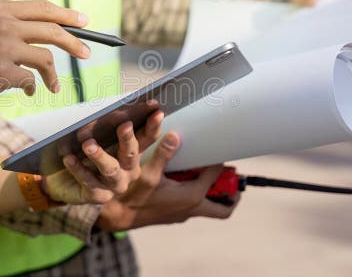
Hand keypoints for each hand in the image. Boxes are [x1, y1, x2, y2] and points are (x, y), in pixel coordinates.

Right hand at [0, 0, 90, 105]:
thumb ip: (11, 25)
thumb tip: (52, 33)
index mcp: (0, 9)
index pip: (43, 8)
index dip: (67, 15)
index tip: (84, 21)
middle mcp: (3, 25)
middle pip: (53, 30)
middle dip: (75, 43)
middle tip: (87, 53)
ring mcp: (3, 48)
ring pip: (46, 59)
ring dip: (53, 75)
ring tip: (53, 86)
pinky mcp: (1, 72)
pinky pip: (31, 80)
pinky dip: (34, 87)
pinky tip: (29, 91)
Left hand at [44, 111, 164, 203]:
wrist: (62, 180)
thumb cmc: (83, 152)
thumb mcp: (96, 135)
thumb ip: (109, 124)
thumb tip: (115, 109)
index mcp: (133, 152)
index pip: (147, 137)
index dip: (153, 125)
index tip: (157, 112)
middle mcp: (129, 170)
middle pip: (131, 154)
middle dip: (128, 139)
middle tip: (124, 125)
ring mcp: (114, 185)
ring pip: (111, 170)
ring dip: (100, 156)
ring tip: (88, 144)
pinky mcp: (97, 196)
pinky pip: (89, 183)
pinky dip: (78, 170)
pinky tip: (69, 158)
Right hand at [96, 132, 240, 230]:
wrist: (118, 216)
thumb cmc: (134, 196)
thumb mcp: (149, 174)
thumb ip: (163, 154)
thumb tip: (175, 135)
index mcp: (193, 197)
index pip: (216, 175)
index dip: (219, 160)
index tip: (219, 147)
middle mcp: (192, 208)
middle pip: (222, 207)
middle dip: (230, 193)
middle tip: (233, 177)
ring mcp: (183, 213)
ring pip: (208, 205)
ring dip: (213, 191)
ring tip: (207, 171)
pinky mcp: (175, 213)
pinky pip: (194, 203)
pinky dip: (196, 191)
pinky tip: (183, 178)